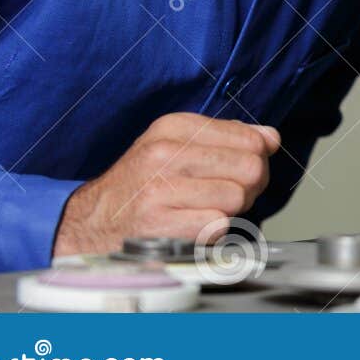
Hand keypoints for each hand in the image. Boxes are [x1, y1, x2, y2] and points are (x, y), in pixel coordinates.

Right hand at [52, 113, 280, 257]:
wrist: (89, 223)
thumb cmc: (142, 184)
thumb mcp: (176, 146)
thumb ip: (228, 137)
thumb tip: (271, 137)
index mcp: (173, 127)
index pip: (250, 138)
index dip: (257, 158)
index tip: (241, 169)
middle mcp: (164, 153)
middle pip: (250, 168)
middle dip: (251, 186)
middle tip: (230, 194)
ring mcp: (159, 188)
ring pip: (237, 197)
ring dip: (231, 211)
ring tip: (207, 210)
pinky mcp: (158, 224)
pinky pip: (217, 225)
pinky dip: (214, 232)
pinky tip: (194, 227)